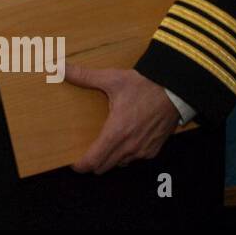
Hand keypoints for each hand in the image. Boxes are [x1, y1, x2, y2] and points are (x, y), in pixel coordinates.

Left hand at [66, 66, 180, 174]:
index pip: (94, 161)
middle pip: (104, 167)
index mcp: (116, 132)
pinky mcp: (154, 150)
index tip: (73, 163)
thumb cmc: (144, 85)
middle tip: (84, 152)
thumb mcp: (112, 79)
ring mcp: (143, 151)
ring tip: (103, 145)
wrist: (175, 89)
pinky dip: (126, 155)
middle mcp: (129, 147)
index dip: (81, 166)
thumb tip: (60, 67)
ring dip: (110, 159)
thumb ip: (84, 75)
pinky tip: (123, 141)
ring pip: (119, 164)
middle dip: (93, 163)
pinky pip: (134, 160)